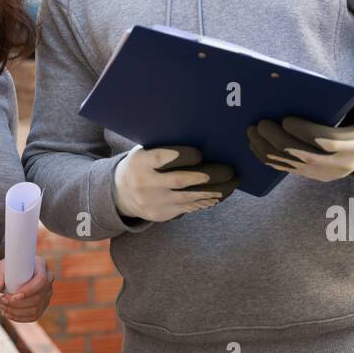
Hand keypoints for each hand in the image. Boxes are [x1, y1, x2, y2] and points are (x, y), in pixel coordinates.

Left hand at [0, 256, 53, 322]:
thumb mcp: (2, 267)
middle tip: (2, 300)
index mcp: (41, 265)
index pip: (41, 280)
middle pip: (38, 298)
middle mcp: (48, 280)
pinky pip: (34, 316)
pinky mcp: (43, 305)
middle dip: (18, 303)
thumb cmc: (10, 267)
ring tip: (2, 306)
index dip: (29, 291)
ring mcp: (47, 294)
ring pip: (35, 309)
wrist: (15, 272)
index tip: (13, 296)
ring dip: (16, 311)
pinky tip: (8, 314)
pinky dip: (20, 318)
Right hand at [113, 144, 237, 221]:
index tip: (201, 153)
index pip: (161, 158)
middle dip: (205, 177)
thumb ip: (164, 148)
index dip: (183, 155)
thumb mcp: (144, 152)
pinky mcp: (161, 214)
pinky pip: (187, 208)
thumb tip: (199, 138)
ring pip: (187, 198)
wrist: (122, 193)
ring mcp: (153, 202)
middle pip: (178, 181)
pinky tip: (218, 196)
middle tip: (228, 171)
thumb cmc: (141, 165)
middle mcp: (145, 183)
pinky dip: (204, 202)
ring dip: (212, 191)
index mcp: (140, 162)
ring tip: (231, 184)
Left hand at [246, 84, 353, 181]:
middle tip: (259, 124)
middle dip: (278, 140)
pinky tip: (256, 146)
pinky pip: (290, 170)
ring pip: (292, 165)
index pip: (327, 142)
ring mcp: (328, 173)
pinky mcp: (317, 176)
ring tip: (251, 133)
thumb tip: (344, 83)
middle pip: (303, 155)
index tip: (285, 119)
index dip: (305, 132)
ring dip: (268, 150)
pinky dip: (271, 159)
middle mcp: (342, 163)